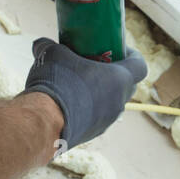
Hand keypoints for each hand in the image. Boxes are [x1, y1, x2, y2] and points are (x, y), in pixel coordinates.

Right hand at [22, 38, 147, 151]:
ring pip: (110, 103)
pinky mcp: (92, 134)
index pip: (140, 65)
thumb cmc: (57, 82)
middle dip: (114, 74)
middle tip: (95, 64)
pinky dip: (87, 109)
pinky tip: (67, 103)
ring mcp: (106, 121)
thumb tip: (39, 44)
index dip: (132, 55)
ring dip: (100, 93)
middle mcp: (118, 102)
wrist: (44, 122)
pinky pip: (96, 117)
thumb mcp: (52, 54)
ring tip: (78, 83)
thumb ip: (48, 46)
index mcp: (119, 80)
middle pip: (127, 85)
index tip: (116, 48)